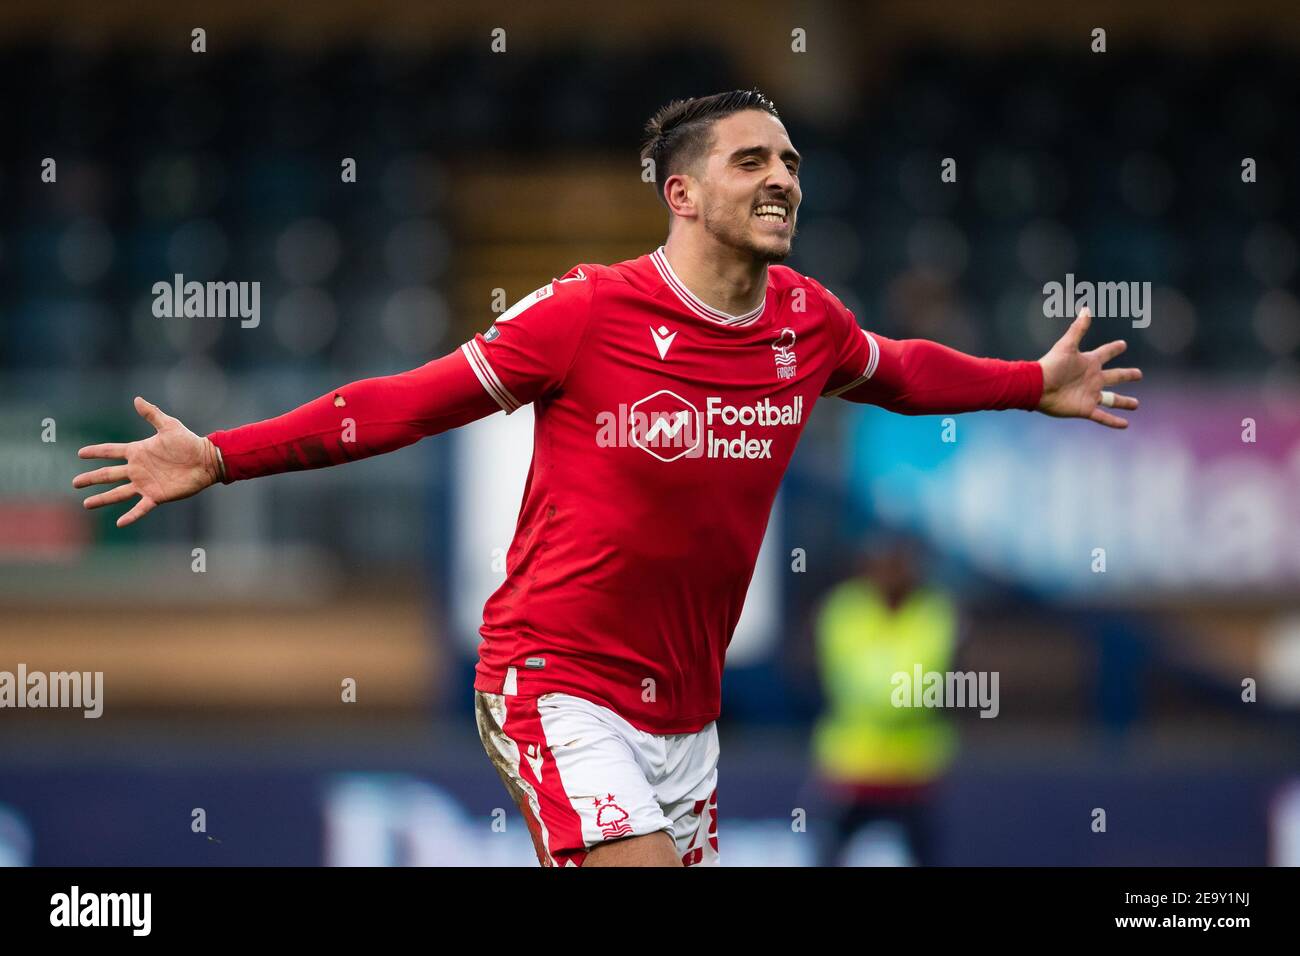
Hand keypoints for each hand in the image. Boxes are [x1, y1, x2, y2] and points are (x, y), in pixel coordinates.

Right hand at [73, 397, 222, 526]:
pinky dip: (131, 515)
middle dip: (91, 478)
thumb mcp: (169, 426)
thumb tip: (137, 399)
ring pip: (118, 492)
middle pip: (108, 474)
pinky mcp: (156, 496)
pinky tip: (119, 523)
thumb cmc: (189, 442)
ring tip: (86, 504)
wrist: (206, 460)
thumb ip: (152, 414)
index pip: (111, 451)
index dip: (96, 452)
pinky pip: (141, 507)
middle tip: (75, 482)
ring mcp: (145, 484)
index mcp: (138, 452)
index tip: (80, 453)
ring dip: (102, 499)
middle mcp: (138, 469)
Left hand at [1037, 308, 1141, 427]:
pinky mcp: (1085, 409)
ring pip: (1112, 399)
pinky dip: (1114, 421)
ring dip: (1124, 402)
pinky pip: (1103, 416)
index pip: (1106, 353)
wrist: (1037, 387)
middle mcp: (1092, 378)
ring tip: (1136, 404)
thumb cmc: (1051, 365)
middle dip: (1126, 375)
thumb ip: (1078, 329)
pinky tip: (1125, 425)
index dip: (1114, 349)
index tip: (1123, 344)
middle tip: (1139, 374)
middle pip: (1114, 376)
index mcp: (1089, 362)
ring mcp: (1090, 394)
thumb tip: (1086, 308)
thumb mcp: (1067, 346)